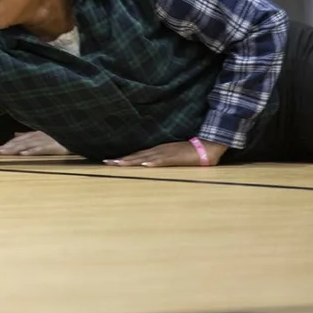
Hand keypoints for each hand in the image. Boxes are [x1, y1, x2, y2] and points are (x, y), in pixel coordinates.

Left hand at [0, 130, 72, 156]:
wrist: (73, 132)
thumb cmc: (57, 134)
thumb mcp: (40, 134)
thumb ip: (27, 135)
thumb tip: (15, 134)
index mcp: (31, 136)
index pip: (14, 142)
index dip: (3, 146)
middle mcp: (34, 137)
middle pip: (16, 143)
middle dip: (3, 148)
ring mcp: (42, 141)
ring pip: (24, 145)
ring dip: (12, 149)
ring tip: (1, 153)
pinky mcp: (51, 146)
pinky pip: (40, 148)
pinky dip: (31, 151)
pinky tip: (23, 154)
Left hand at [104, 139, 226, 167]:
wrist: (205, 147)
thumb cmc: (188, 152)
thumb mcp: (170, 155)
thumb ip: (159, 159)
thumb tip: (146, 164)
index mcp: (156, 151)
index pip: (136, 155)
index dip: (123, 159)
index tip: (109, 161)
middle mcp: (157, 151)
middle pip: (136, 156)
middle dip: (122, 160)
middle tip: (107, 163)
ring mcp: (166, 154)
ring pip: (145, 158)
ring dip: (132, 161)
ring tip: (119, 164)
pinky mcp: (175, 157)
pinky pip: (163, 160)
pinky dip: (154, 163)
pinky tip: (145, 165)